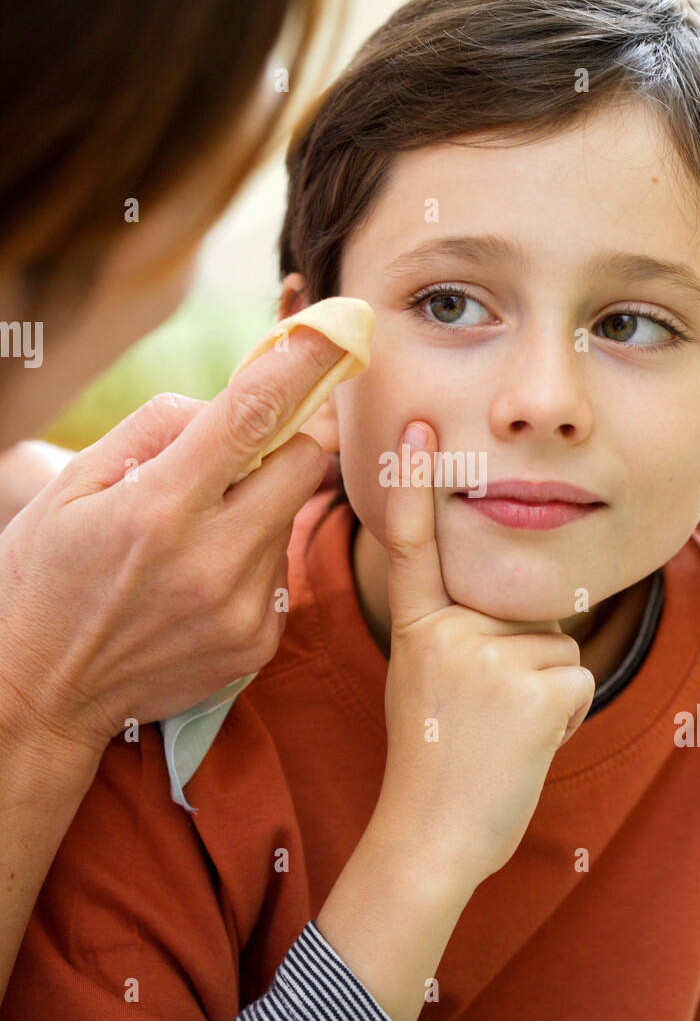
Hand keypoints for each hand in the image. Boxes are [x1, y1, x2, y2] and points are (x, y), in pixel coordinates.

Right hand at [0, 325, 343, 774]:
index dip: (302, 364)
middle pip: (303, 463)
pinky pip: (281, 571)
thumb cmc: (47, 576)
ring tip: (193, 532)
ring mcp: (242, 609)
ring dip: (260, 503)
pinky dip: (253, 557)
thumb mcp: (73, 486)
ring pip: (289, 517)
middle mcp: (212, 560)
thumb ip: (155, 429)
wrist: (42, 694)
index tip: (336, 326)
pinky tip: (199, 578)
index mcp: (159, 509)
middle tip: (258, 435)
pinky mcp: (258, 644)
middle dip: (292, 434)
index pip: (252, 417)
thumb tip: (225, 402)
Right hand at [373, 421, 594, 889]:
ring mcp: (489, 657)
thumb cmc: (436, 759)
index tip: (415, 426)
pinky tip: (523, 744)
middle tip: (481, 716)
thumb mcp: (427, 679)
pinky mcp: (534, 688)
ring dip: (544, 692)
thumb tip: (528, 613)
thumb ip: (461, 632)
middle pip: (523, 608)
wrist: (429, 837)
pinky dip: (563, 715)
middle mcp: (446, 630)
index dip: (411, 483)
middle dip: (524, 656)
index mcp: (416, 625)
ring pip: (556, 645)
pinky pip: (576, 677)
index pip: (411, 544)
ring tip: (498, 732)